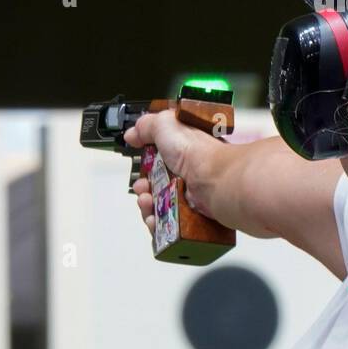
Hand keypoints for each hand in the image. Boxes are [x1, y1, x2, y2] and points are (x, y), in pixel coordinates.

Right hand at [123, 109, 211, 231]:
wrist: (215, 180)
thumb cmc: (196, 152)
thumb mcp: (166, 124)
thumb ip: (147, 126)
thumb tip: (132, 133)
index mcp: (180, 154)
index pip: (157, 161)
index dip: (145, 165)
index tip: (139, 166)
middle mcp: (185, 175)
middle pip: (154, 185)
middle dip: (142, 188)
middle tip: (143, 187)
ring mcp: (188, 196)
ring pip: (158, 206)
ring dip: (146, 205)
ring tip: (147, 202)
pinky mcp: (189, 215)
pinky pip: (166, 223)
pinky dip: (155, 223)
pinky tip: (153, 217)